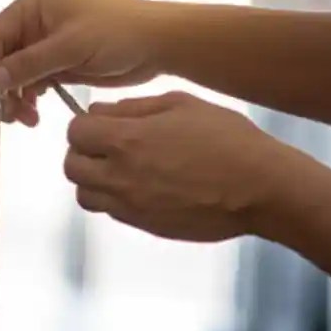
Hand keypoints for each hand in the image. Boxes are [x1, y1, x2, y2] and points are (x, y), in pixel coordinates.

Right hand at [0, 0, 166, 125]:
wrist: (157, 44)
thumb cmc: (117, 33)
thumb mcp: (70, 47)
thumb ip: (29, 64)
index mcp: (34, 4)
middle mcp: (36, 21)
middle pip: (3, 58)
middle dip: (3, 88)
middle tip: (9, 116)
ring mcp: (48, 43)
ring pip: (17, 74)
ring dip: (16, 98)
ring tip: (27, 119)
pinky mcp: (61, 62)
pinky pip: (35, 82)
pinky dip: (31, 99)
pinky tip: (36, 113)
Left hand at [64, 91, 315, 242]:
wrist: (259, 189)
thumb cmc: (227, 139)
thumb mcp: (182, 104)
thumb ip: (135, 107)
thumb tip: (101, 111)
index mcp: (127, 141)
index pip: (75, 132)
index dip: (86, 124)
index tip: (103, 122)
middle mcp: (120, 176)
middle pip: (71, 167)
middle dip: (83, 152)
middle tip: (107, 145)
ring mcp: (131, 206)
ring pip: (84, 196)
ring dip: (93, 180)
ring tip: (120, 168)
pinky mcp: (144, 226)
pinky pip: (111, 212)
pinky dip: (114, 198)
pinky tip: (141, 185)